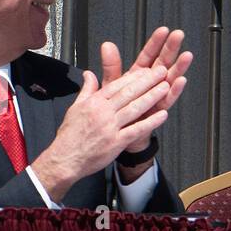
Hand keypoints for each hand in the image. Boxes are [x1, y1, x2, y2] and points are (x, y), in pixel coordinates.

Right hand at [31, 66, 169, 199]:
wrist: (65, 159)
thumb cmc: (70, 136)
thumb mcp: (75, 107)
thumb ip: (87, 89)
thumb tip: (88, 74)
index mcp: (94, 102)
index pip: (116, 85)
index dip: (134, 76)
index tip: (146, 70)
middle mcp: (103, 112)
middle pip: (128, 93)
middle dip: (147, 81)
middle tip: (161, 72)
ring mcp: (110, 127)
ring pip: (135, 108)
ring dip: (152, 97)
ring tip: (165, 88)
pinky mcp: (116, 142)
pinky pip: (136, 130)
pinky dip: (150, 122)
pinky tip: (162, 115)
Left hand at [98, 27, 192, 151]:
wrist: (116, 133)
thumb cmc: (115, 109)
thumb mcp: (110, 85)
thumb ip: (111, 66)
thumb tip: (107, 45)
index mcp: (138, 75)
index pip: (149, 55)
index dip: (156, 43)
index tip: (163, 30)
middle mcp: (150, 84)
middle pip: (163, 63)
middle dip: (171, 49)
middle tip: (178, 35)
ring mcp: (156, 96)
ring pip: (169, 79)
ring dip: (178, 67)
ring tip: (186, 56)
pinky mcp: (157, 110)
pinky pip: (167, 99)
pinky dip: (174, 90)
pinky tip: (180, 81)